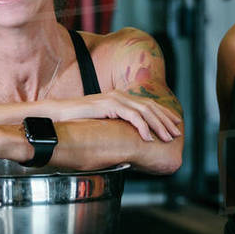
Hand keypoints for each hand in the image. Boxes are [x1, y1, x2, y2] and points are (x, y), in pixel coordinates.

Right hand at [50, 90, 181, 142]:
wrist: (57, 114)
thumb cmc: (76, 121)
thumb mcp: (101, 121)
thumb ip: (115, 124)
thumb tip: (127, 138)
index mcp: (119, 97)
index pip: (147, 104)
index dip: (163, 113)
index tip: (175, 124)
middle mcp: (119, 95)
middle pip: (150, 106)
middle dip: (166, 120)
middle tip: (177, 132)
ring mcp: (114, 98)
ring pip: (145, 111)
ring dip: (158, 125)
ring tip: (167, 137)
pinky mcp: (108, 105)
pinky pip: (131, 116)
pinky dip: (142, 127)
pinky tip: (148, 138)